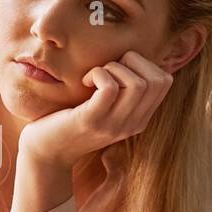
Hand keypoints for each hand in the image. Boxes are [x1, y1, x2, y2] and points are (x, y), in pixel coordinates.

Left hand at [19, 50, 172, 167]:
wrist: (45, 153)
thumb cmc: (71, 121)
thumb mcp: (105, 107)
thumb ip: (122, 91)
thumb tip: (134, 57)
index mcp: (139, 119)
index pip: (165, 81)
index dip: (144, 63)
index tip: (119, 69)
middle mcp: (131, 125)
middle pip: (157, 80)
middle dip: (132, 61)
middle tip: (107, 69)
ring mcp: (112, 125)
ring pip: (138, 84)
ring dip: (114, 68)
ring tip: (94, 76)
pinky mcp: (91, 121)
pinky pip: (109, 87)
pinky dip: (98, 73)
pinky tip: (84, 81)